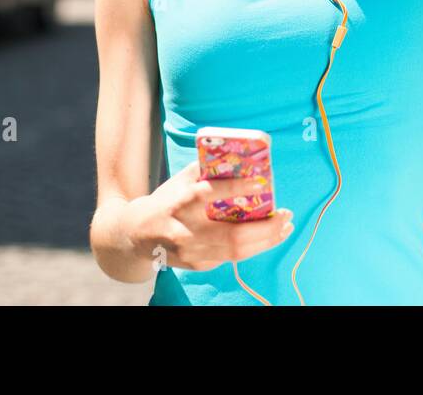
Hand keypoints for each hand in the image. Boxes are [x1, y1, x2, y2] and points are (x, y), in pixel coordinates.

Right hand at [130, 157, 293, 271]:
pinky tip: (267, 237)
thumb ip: (204, 170)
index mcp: (180, 202)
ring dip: (266, 241)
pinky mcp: (196, 265)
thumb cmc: (165, 202)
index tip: (261, 184)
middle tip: (286, 215)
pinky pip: (230, 257)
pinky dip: (252, 247)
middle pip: (231, 234)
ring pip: (236, 251)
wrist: (136, 236)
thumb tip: (237, 157)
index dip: (236, 189)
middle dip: (265, 228)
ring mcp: (192, 251)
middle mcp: (186, 230)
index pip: (209, 194)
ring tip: (286, 228)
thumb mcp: (179, 181)